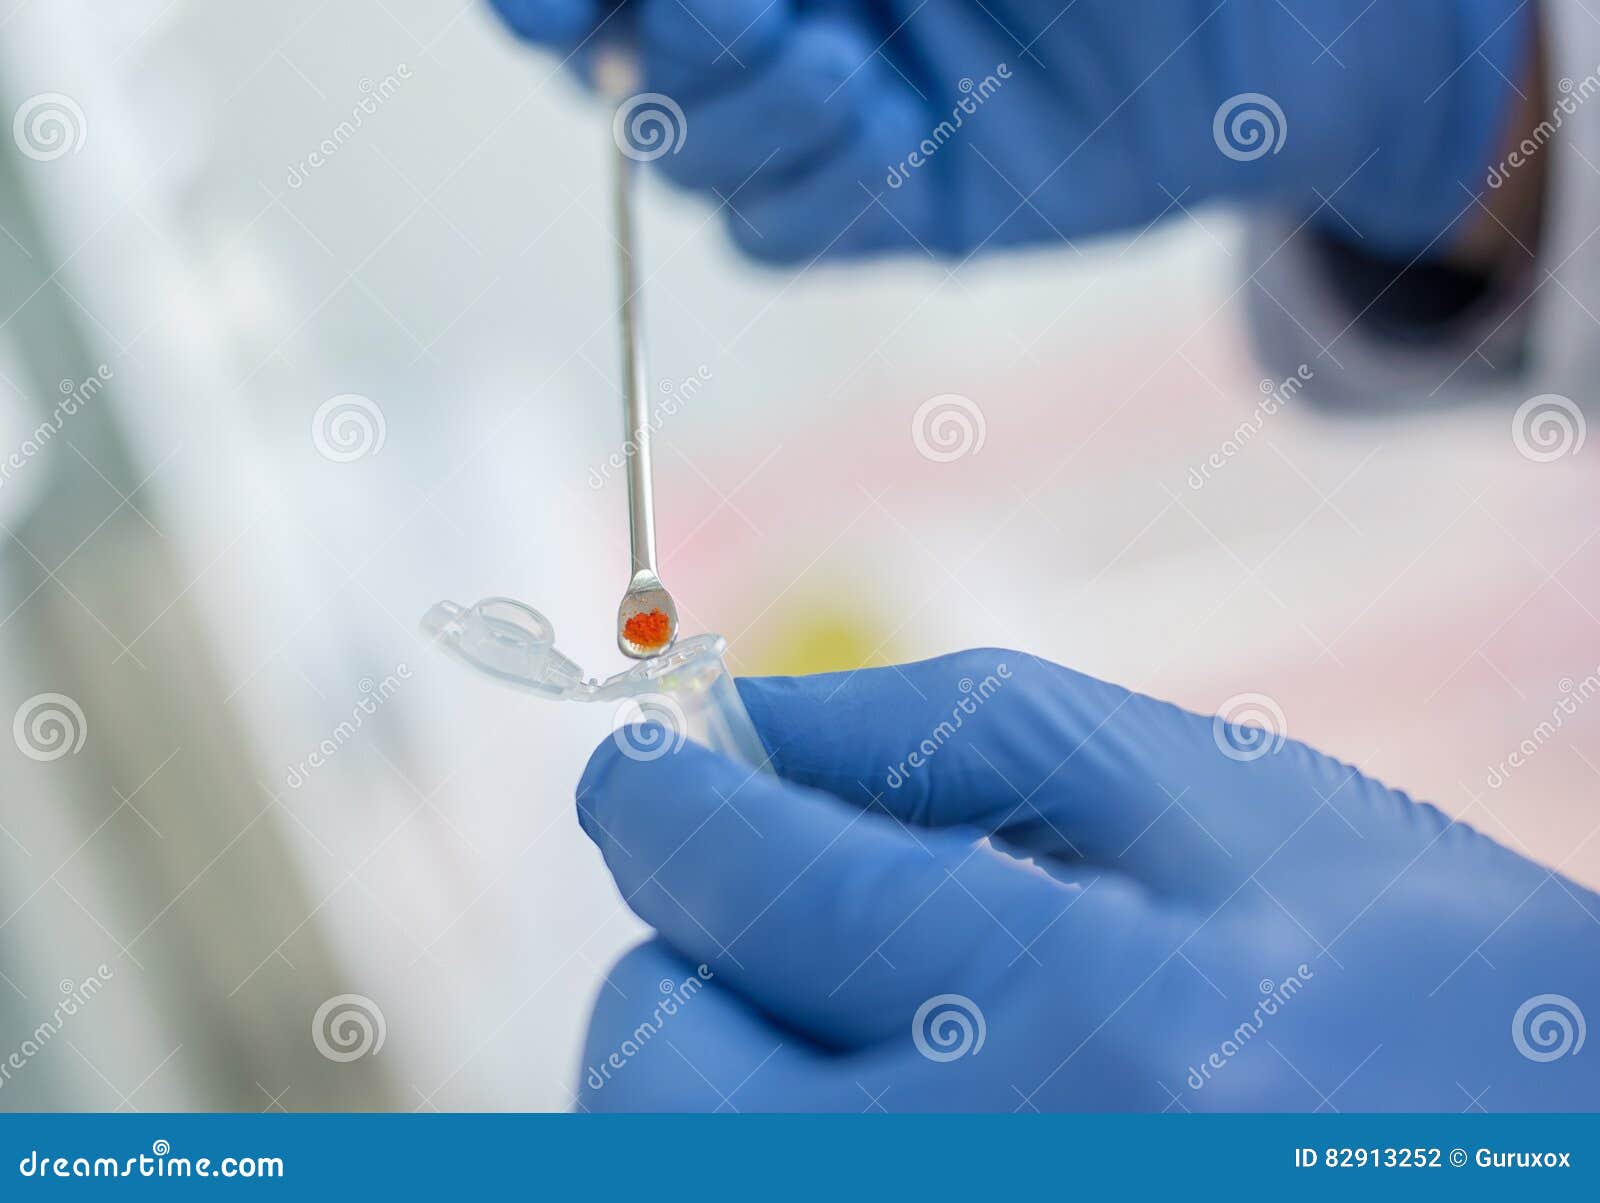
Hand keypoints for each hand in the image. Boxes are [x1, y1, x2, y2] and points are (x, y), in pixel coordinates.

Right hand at [487, 0, 1530, 261]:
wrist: (1298, 31)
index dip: (559, 4)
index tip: (552, 10)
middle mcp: (795, 17)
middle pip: (628, 65)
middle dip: (675, 49)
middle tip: (761, 17)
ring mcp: (837, 112)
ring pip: (695, 157)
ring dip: (744, 120)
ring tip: (854, 71)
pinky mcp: (890, 205)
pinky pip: (783, 236)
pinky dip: (813, 198)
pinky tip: (899, 139)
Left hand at [574, 650, 1598, 1110]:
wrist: (1542, 1162)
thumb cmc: (1407, 973)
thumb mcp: (1207, 801)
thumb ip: (946, 731)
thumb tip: (735, 720)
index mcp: (1090, 1018)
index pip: (757, 883)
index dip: (665, 801)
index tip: (639, 770)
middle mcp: (1001, 1188)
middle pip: (654, 1079)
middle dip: (669, 964)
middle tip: (735, 910)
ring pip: (672, 1168)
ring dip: (704, 1067)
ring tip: (837, 1013)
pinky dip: (766, 1141)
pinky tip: (874, 1094)